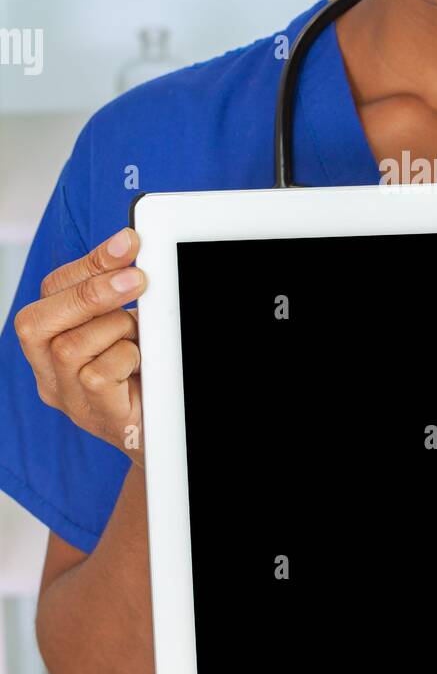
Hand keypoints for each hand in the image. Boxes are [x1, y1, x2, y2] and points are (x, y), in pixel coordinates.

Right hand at [14, 227, 146, 462]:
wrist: (163, 431)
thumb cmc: (141, 373)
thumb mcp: (125, 325)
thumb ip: (119, 292)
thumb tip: (130, 248)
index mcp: (50, 339)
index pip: (51, 290)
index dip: (89, 262)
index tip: (129, 243)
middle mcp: (47, 370)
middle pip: (36, 321)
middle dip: (91, 291)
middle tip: (138, 279)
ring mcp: (65, 397)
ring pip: (70, 347)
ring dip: (116, 329)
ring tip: (139, 335)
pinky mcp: (92, 414)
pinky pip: (96, 376)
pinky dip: (125, 358)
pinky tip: (140, 362)